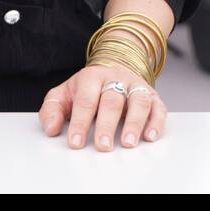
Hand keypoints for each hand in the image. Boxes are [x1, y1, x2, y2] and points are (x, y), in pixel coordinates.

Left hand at [39, 63, 166, 149]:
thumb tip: (51, 128)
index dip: (80, 122)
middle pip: (112, 100)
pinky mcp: (153, 95)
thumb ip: (52, 109)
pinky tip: (150, 136)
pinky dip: (156, 121)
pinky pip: (158, 106)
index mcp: (91, 77)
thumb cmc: (87, 87)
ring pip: (138, 101)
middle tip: (103, 145)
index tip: (76, 142)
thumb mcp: (65, 94)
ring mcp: (135, 85)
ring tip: (128, 143)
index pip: (85, 100)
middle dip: (107, 124)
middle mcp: (115, 79)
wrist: (114, 65)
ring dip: (134, 122)